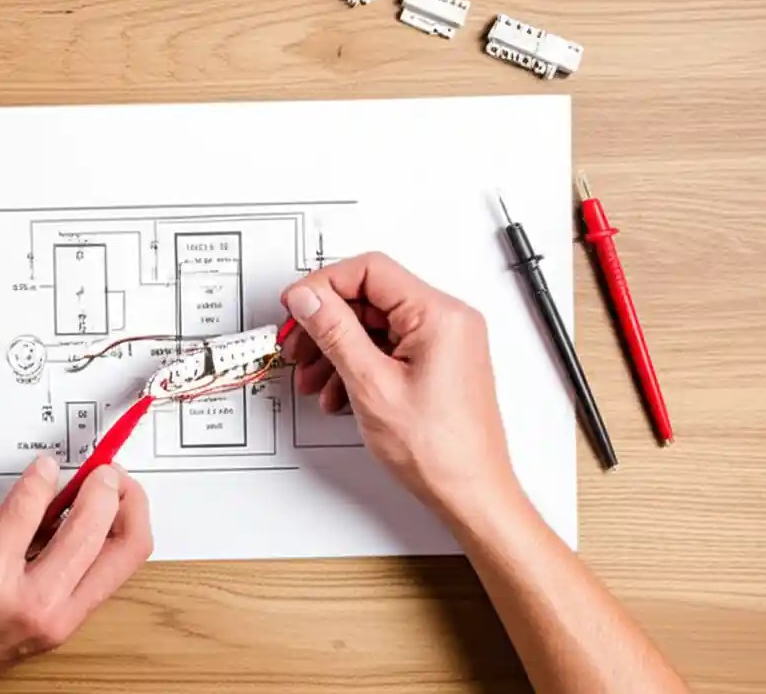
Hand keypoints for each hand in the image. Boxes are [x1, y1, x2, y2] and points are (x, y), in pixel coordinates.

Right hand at [0, 457, 152, 693]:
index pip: (35, 504)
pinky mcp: (63, 630)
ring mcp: (54, 621)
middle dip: (107, 486)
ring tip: (114, 491)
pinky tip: (100, 525)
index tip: (47, 463)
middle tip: (101, 469)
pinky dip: (112, 543)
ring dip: (126, 513)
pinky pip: (108, 578)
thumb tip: (42, 497)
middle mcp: (31, 602)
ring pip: (123, 557)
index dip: (45, 473)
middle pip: (96, 528)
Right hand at [280, 252, 518, 520]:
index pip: (370, 271)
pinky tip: (339, 392)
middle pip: (369, 298)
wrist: (469, 493)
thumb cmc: (439, 451)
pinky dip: (357, 365)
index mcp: (439, 315)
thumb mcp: (371, 384)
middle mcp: (447, 321)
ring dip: (337, 349)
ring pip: (374, 326)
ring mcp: (444, 342)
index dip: (324, 285)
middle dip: (326, 324)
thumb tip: (308, 298)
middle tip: (298, 345)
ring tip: (315, 379)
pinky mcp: (437, 363)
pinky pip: (388, 348)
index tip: (296, 306)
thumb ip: (335, 332)